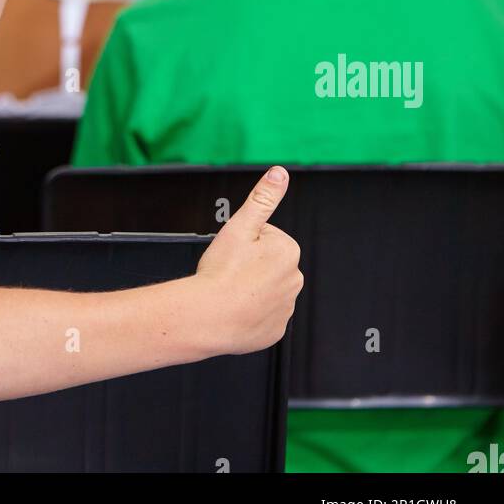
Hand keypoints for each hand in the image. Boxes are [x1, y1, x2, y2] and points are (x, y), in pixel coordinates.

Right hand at [193, 166, 302, 355]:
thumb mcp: (241, 225)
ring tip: (230, 289)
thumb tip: (279, 174)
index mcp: (288, 251)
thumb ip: (263, 197)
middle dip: (251, 263)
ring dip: (251, 287)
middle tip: (230, 270)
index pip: (267, 237)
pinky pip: (264, 315)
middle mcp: (294, 280)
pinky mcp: (275, 330)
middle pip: (268, 262)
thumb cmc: (222, 272)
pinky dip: (251, 312)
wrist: (208, 317)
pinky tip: (236, 308)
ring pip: (266, 289)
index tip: (234, 252)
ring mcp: (285, 308)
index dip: (246, 241)